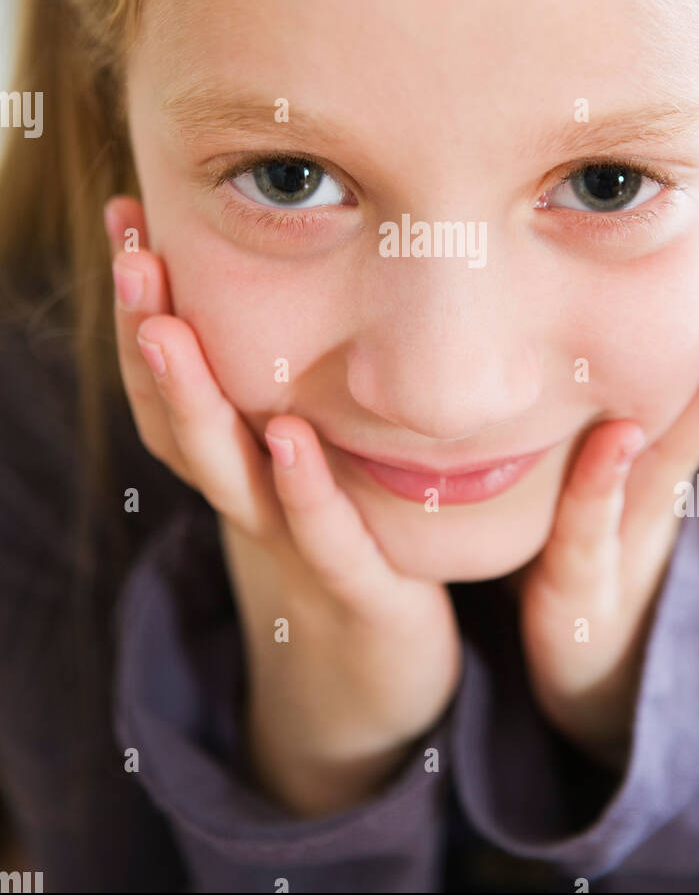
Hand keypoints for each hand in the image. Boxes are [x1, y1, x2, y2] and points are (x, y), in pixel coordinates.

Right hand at [103, 195, 461, 814]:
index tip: (127, 215)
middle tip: (127, 250)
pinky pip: (321, 538)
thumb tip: (289, 271)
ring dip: (193, 399)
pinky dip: (300, 490)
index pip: (172, 378)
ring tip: (164, 323)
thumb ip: (285, 383)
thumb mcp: (303, 459)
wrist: (374, 680)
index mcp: (236, 460)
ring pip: (227, 473)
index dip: (143, 304)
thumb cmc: (340, 546)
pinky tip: (289, 434)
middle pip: (179, 415)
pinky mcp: (355, 591)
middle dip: (148, 333)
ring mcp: (292, 546)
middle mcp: (248, 499)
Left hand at [511, 219, 698, 770]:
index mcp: (653, 460)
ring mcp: (625, 537)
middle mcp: (650, 490)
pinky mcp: (579, 588)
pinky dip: (604, 482)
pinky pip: (590, 528)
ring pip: (675, 452)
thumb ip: (608, 423)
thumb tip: (606, 341)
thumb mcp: (601, 488)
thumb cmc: (587, 567)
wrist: (573, 680)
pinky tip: (620, 434)